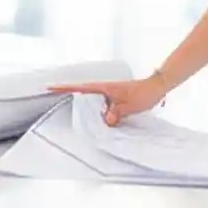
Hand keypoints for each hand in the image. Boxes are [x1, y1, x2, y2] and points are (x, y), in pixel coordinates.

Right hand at [47, 71, 169, 125]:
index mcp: (105, 88)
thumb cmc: (145, 93)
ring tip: (70, 111)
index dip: (65, 88)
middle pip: (82, 92)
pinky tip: (94, 117)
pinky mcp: (114, 98)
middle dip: (67, 94)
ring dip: (82, 104)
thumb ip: (117, 113)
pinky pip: (100, 105)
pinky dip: (95, 109)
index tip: (50, 87)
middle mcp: (105, 89)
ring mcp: (109, 93)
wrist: (157, 86)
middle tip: (51, 97)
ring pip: (91, 100)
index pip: (81, 88)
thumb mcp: (131, 105)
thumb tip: (105, 120)